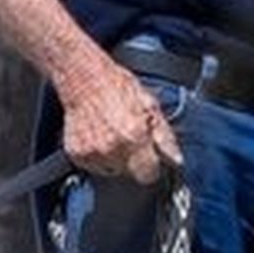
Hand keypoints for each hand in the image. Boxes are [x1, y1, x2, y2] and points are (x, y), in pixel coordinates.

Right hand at [58, 58, 181, 184]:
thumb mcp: (149, 103)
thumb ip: (165, 135)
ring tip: (111, 133)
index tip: (149, 156)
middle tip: (129, 137)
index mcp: (134, 136)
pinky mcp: (76, 154)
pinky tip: (98, 136)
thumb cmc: (116, 85)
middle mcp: (112, 148)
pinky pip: (94, 166)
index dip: (151, 165)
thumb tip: (176, 160)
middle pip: (130, 174)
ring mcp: (92, 153)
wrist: (82, 77)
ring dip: (115, 158)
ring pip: (112, 171)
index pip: (148, 174)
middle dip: (133, 160)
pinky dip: (98, 155)